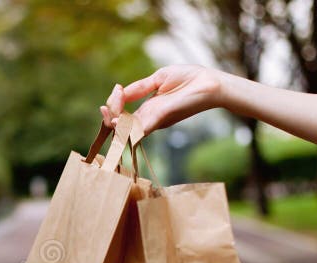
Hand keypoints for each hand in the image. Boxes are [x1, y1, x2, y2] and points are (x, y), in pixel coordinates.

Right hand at [100, 65, 223, 133]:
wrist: (211, 83)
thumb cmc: (190, 78)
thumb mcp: (159, 78)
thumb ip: (139, 87)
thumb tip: (119, 90)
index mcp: (149, 109)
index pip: (123, 112)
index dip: (114, 105)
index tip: (116, 90)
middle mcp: (150, 118)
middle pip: (122, 124)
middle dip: (109, 117)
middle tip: (105, 107)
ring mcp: (155, 120)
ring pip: (128, 130)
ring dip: (114, 125)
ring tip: (107, 116)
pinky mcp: (162, 118)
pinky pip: (140, 128)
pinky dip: (126, 128)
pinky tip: (116, 122)